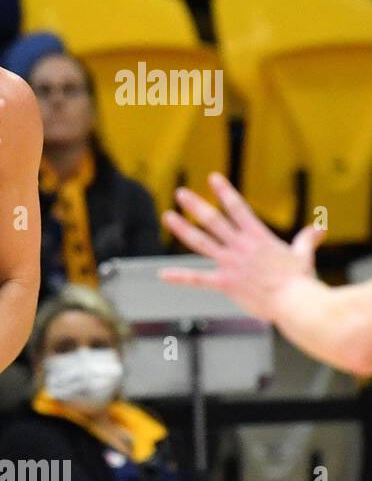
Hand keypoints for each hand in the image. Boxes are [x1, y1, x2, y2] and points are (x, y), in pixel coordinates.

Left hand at [160, 172, 322, 321]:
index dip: (224, 192)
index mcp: (258, 237)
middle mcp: (240, 247)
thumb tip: (319, 229)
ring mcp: (230, 264)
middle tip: (180, 193)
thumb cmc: (300, 281)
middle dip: (195, 205)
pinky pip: (198, 279)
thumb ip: (306, 239)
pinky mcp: (225, 283)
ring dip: (182, 228)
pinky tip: (162, 273)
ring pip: (201, 242)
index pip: (238, 208)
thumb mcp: (303, 254)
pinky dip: (179, 277)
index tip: (212, 178)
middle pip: (213, 220)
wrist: (296, 302)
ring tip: (168, 216)